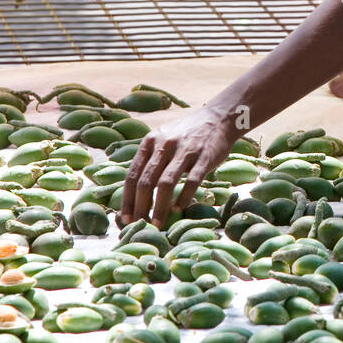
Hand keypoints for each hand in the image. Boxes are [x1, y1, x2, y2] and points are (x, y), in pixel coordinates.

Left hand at [119, 106, 236, 228]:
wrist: (218, 118)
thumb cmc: (187, 134)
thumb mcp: (163, 139)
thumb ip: (151, 160)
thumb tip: (136, 191)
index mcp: (150, 142)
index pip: (133, 174)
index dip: (127, 199)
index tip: (124, 218)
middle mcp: (165, 145)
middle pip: (146, 181)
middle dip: (140, 207)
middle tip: (139, 225)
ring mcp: (185, 151)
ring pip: (166, 183)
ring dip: (160, 207)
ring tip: (157, 223)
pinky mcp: (204, 157)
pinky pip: (191, 181)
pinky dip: (183, 197)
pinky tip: (178, 208)